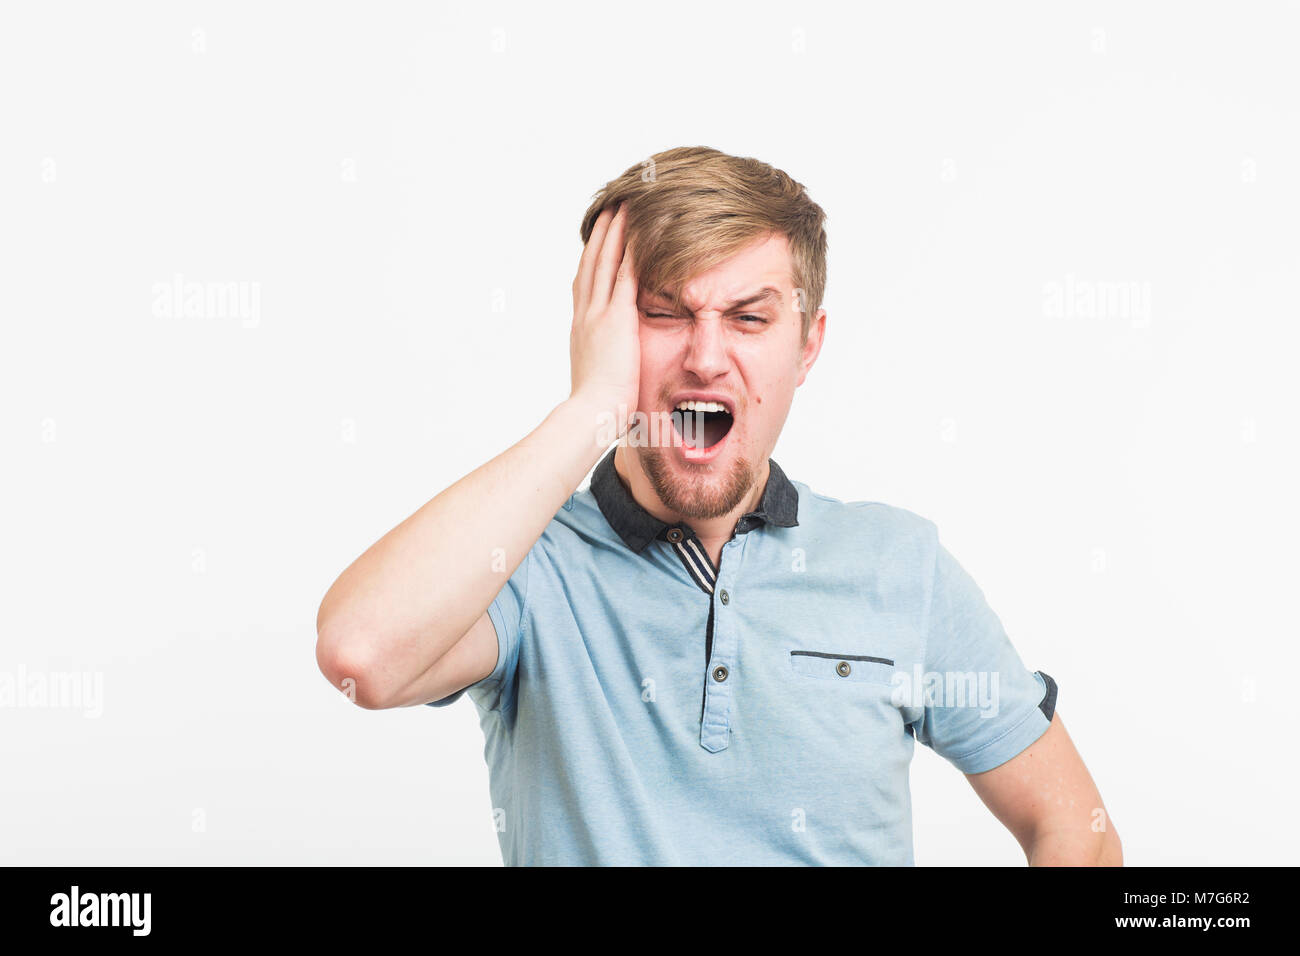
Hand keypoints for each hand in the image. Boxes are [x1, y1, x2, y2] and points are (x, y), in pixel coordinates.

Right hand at [569, 203, 639, 434]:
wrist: (591, 412)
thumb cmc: (597, 405)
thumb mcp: (598, 375)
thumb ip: (605, 361)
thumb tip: (611, 364)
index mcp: (582, 328)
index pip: (585, 284)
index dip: (591, 259)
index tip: (597, 239)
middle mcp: (585, 315)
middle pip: (591, 264)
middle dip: (600, 236)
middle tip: (608, 210)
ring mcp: (598, 314)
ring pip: (605, 262)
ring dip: (614, 233)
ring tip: (622, 208)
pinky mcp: (616, 318)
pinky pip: (624, 275)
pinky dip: (630, 251)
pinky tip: (638, 232)